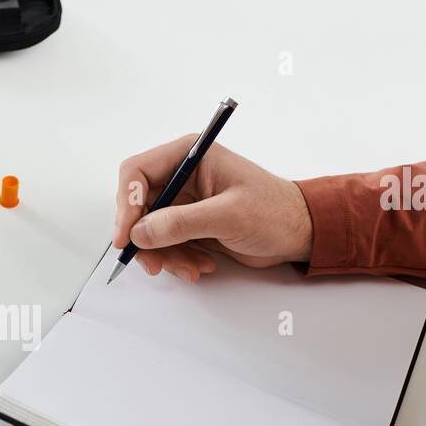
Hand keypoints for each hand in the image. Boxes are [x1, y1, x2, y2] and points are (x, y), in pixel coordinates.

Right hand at [114, 138, 312, 280]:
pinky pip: (166, 244)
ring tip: (191, 269)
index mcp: (190, 156)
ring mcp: (184, 202)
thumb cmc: (274, 212)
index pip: (137, 173)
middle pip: (138, 206)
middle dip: (144, 238)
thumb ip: (181, 223)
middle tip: (154, 264)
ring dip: (164, 255)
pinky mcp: (189, 225)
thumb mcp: (228, 215)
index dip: (126, 204)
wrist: (300, 233)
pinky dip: (177, 260)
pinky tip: (201, 266)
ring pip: (149, 231)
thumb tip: (140, 233)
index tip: (126, 236)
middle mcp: (182, 176)